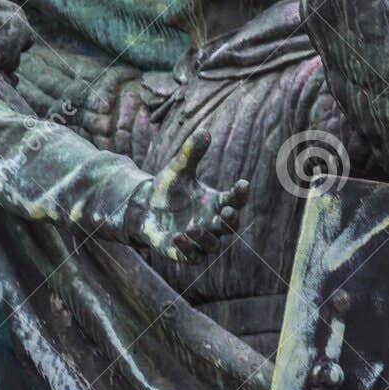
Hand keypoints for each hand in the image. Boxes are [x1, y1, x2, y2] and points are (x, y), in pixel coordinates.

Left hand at [129, 133, 247, 261]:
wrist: (145, 209)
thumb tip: (204, 132)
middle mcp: (213, 223)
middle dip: (231, 220)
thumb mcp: (178, 169)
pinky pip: (193, 257)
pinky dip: (187, 250)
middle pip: (231, 226)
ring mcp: (200, 240)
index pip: (236, 200)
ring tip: (192, 227)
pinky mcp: (185, 253)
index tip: (243, 183)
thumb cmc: (169, 189)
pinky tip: (177, 237)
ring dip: (206, 237)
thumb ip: (191, 153)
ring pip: (213, 245)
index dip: (241, 193)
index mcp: (217, 203)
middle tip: (226, 212)